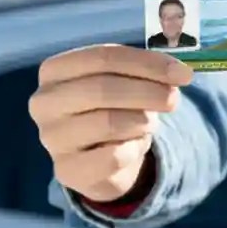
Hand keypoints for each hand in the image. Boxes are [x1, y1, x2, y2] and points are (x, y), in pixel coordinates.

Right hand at [30, 44, 193, 202]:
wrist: (101, 159)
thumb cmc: (112, 107)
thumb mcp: (124, 81)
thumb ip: (147, 70)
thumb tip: (181, 72)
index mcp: (54, 70)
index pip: (103, 57)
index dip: (147, 64)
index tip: (182, 74)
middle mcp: (44, 102)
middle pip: (103, 88)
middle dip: (148, 92)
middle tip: (175, 99)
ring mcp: (52, 138)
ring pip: (109, 122)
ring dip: (141, 122)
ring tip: (148, 123)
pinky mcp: (66, 170)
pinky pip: (113, 156)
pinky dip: (134, 148)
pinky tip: (134, 145)